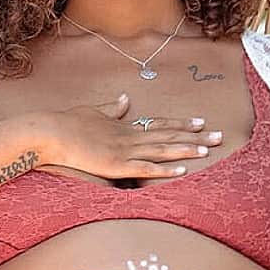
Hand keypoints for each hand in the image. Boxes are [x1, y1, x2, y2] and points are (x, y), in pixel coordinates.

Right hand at [34, 93, 222, 183]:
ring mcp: (124, 150)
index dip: (180, 125)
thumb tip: (126, 99)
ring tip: (208, 149)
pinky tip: (183, 170)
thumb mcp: (93, 112)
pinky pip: (146, 168)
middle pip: (168, 135)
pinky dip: (166, 169)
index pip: (159, 124)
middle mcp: (129, 136)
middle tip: (219, 135)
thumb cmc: (67, 123)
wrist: (50, 132)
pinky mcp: (116, 165)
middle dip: (194, 136)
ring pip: (162, 150)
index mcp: (124, 125)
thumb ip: (112, 108)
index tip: (199, 123)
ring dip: (187, 150)